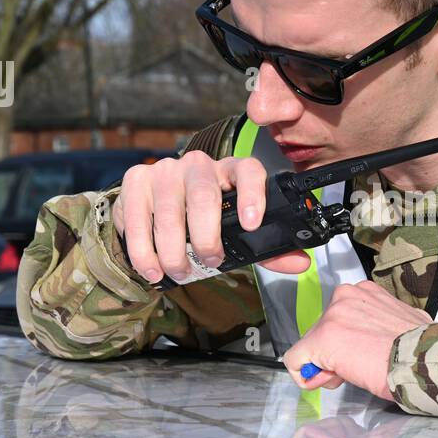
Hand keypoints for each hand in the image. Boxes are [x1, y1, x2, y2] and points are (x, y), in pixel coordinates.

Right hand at [111, 151, 309, 284]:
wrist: (159, 208)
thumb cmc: (206, 221)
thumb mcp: (238, 232)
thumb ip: (268, 249)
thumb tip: (300, 263)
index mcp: (231, 171)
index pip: (248, 171)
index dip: (252, 195)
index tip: (252, 224)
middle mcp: (199, 165)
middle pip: (204, 196)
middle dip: (207, 237)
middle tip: (210, 262)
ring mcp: (166, 170)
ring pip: (170, 212)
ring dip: (174, 251)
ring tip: (180, 272)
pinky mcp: (136, 181)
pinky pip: (137, 218)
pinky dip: (144, 251)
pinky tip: (152, 269)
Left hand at [282, 280, 431, 399]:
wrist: (423, 359)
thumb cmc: (421, 348)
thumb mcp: (401, 323)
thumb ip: (378, 326)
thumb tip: (376, 342)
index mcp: (365, 292)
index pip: (341, 319)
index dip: (348, 343)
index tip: (363, 355)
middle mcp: (345, 296)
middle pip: (323, 331)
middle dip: (335, 354)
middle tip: (359, 367)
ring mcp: (331, 317)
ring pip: (311, 346)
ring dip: (327, 365)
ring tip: (354, 371)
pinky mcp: (320, 339)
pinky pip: (295, 360)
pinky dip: (306, 376)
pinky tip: (330, 379)